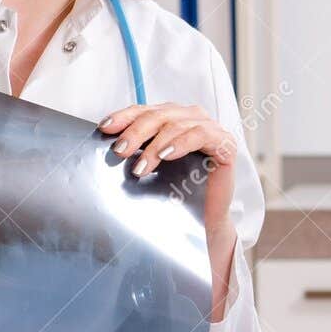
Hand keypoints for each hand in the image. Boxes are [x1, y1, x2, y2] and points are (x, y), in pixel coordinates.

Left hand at [99, 103, 238, 319]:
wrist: (201, 221)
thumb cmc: (175, 191)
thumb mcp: (150, 165)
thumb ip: (136, 148)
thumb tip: (105, 139)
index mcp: (174, 117)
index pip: (145, 110)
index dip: (124, 116)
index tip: (104, 128)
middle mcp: (193, 117)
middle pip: (160, 115)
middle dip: (136, 132)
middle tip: (119, 152)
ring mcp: (212, 129)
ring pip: (178, 124)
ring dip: (156, 144)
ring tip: (141, 167)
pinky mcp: (226, 144)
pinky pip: (202, 135)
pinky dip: (182, 143)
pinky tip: (167, 155)